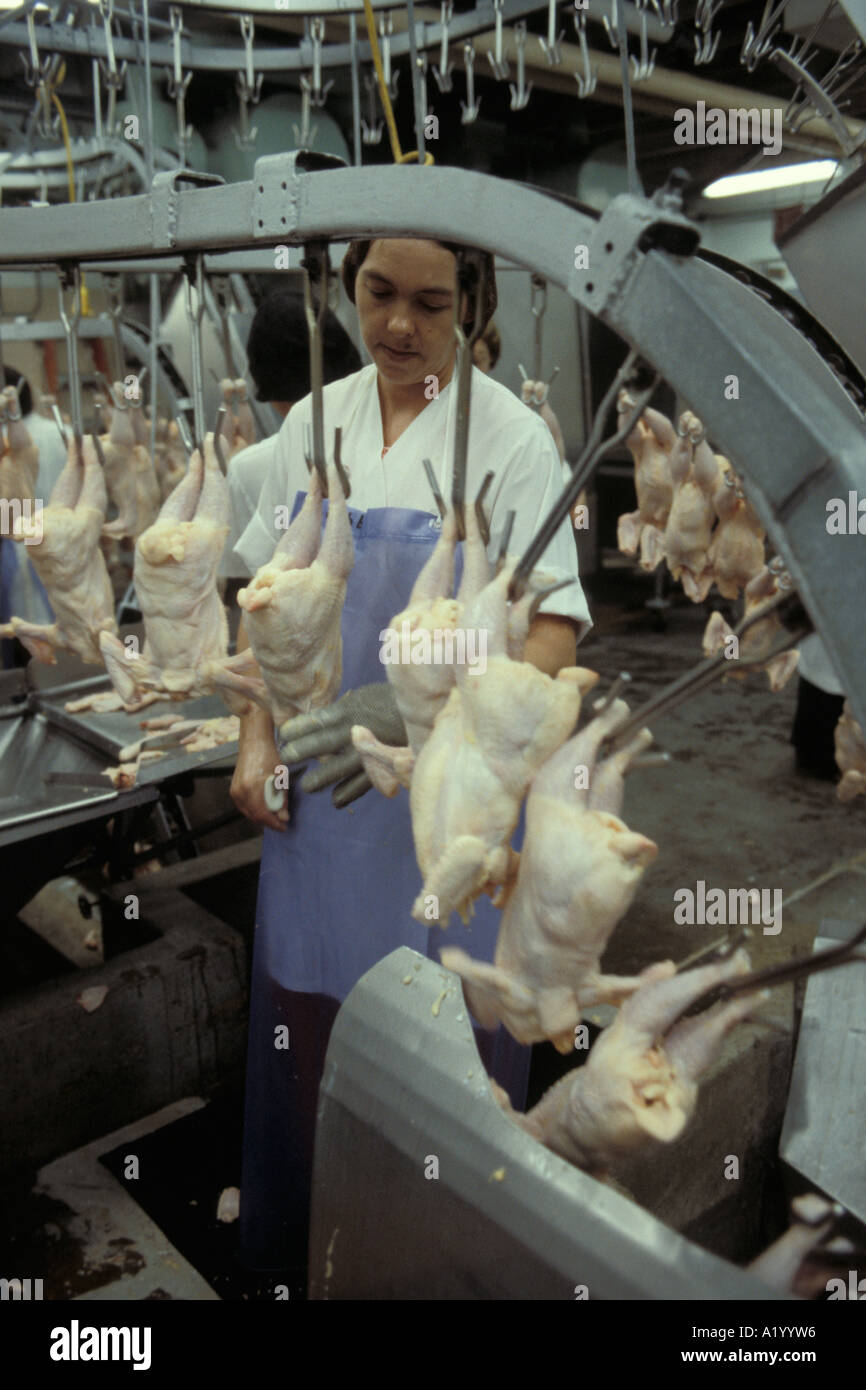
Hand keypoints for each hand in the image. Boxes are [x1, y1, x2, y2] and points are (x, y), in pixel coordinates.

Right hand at [230, 722, 289, 831]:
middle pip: (254, 816)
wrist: (254, 742)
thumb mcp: (281, 778)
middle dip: (268, 821)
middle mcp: (240, 791)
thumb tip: (284, 817)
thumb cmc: (269, 756)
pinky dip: (254, 809)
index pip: (262, 814)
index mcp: (252, 787)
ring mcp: (234, 791)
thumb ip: (282, 799)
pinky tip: (264, 806)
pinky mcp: (233, 790)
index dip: (273, 824)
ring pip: (248, 813)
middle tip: (281, 821)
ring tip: (274, 813)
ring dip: (261, 816)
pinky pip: (244, 806)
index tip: (283, 827)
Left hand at [278, 683, 407, 807]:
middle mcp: (352, 732)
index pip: (312, 721)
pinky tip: (336, 800)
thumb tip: (320, 721)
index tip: (284, 735)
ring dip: (316, 781)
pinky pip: (358, 787)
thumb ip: (343, 711)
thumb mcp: (365, 697)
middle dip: (296, 753)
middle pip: (316, 745)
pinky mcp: (380, 769)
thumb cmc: (393, 701)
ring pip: (333, 771)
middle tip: (286, 759)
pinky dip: (345, 795)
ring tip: (308, 787)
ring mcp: (366, 753)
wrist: (428, 712)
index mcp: (347, 711)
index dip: (294, 730)